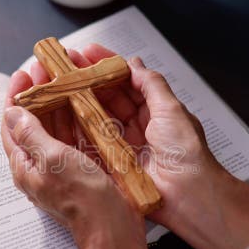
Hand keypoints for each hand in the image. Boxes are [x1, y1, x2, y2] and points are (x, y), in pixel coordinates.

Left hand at [0, 67, 137, 236]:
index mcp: (25, 166)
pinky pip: (73, 136)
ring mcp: (61, 168)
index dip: (16, 97)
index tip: (23, 74)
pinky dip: (76, 117)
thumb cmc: (84, 200)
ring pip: (55, 127)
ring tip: (64, 77)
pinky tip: (83, 102)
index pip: (12, 125)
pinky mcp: (81, 169)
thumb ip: (31, 134)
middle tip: (47, 69)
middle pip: (33, 122)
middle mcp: (40, 167)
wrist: (112, 229)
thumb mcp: (53, 159)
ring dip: (58, 101)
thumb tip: (13, 113)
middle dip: (39, 93)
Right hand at [76, 44, 248, 248]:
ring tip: (59, 86)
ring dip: (78, 103)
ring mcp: (124, 146)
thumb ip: (152, 85)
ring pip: (96, 119)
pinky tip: (63, 117)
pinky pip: (91, 145)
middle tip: (66, 67)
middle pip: (107, 99)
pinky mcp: (114, 165)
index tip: (88, 53)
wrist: (189, 194)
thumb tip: (136, 64)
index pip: (125, 82)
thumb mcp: (171, 109)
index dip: (106, 67)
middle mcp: (138, 127)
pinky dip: (77, 131)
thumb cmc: (187, 154)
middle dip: (87, 82)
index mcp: (154, 111)